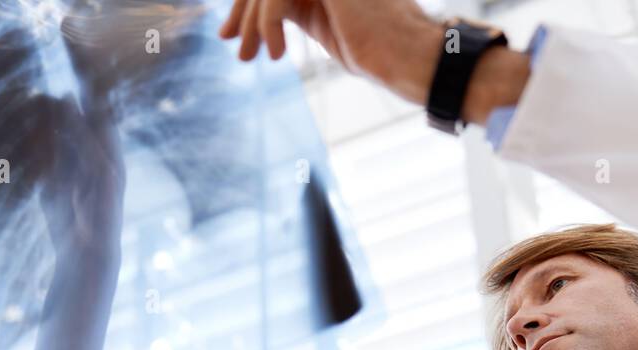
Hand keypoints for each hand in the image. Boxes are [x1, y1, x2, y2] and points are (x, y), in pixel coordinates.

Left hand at [219, 0, 442, 106]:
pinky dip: (268, 23)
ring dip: (251, 22)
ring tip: (249, 56)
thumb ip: (294, 8)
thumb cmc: (375, 49)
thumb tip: (251, 19)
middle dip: (241, 11)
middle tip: (233, 44)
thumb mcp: (323, 24)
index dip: (245, 5)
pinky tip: (276, 52)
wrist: (409, 55)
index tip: (229, 34)